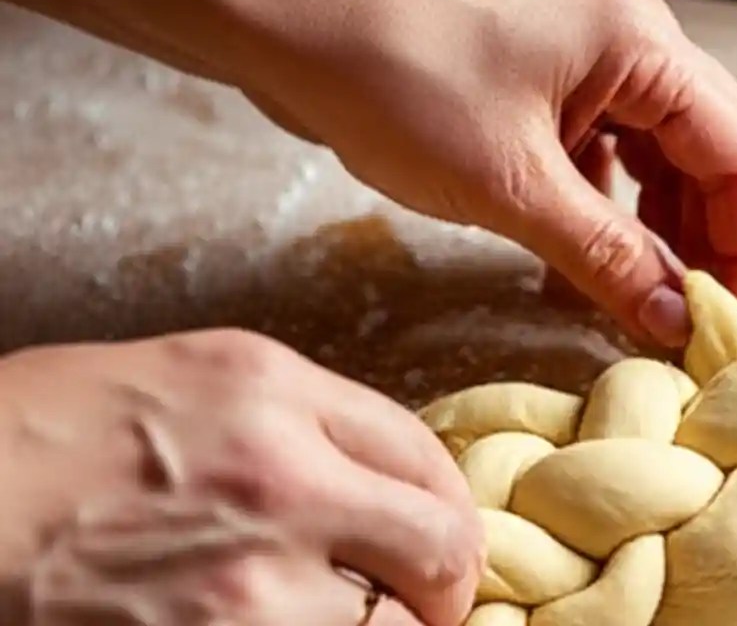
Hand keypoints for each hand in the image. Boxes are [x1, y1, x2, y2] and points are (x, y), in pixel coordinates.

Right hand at [0, 330, 481, 625]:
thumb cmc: (33, 440)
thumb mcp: (177, 381)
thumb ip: (289, 416)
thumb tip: (367, 471)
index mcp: (268, 390)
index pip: (420, 448)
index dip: (448, 499)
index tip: (443, 529)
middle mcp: (280, 479)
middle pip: (439, 542)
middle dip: (446, 578)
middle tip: (431, 595)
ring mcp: (251, 585)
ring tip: (356, 622)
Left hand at [235, 0, 736, 347]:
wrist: (279, 16)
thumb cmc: (388, 76)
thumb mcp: (510, 185)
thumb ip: (606, 255)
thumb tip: (677, 318)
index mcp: (638, 40)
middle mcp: (625, 34)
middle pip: (707, 151)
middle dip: (711, 243)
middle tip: (701, 326)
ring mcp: (580, 50)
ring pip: (655, 152)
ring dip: (656, 231)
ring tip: (643, 306)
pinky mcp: (538, 72)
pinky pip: (599, 148)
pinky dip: (601, 209)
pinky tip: (580, 267)